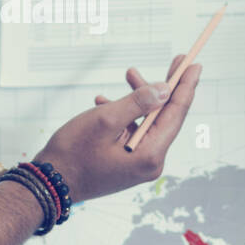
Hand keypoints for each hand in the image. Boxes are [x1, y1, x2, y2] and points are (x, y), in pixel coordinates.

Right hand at [32, 54, 200, 203]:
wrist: (49, 184)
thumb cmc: (73, 153)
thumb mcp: (105, 120)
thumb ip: (138, 102)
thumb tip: (165, 90)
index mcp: (150, 155)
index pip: (176, 114)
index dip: (185, 86)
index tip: (194, 64)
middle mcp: (150, 162)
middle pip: (165, 117)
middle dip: (165, 88)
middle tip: (175, 61)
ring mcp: (138, 164)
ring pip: (147, 122)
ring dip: (138, 99)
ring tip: (128, 75)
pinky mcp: (126, 162)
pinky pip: (133, 132)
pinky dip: (124, 115)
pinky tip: (105, 102)